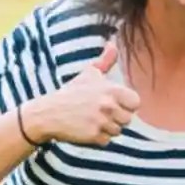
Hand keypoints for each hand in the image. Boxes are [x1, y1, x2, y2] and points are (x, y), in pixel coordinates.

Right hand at [22, 42, 139, 146]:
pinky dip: (97, 139)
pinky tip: (85, 129)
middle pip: (127, 119)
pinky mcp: (94, 135)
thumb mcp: (89, 73)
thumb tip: (113, 43)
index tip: (114, 104)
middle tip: (97, 113)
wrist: (48, 113)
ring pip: (117, 131)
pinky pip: (106, 141)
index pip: (136, 102)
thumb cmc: (71, 93)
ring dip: (106, 129)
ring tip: (90, 120)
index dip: (126, 105)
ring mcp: (101, 121)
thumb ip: (105, 60)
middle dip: (115, 118)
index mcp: (111, 89)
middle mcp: (108, 105)